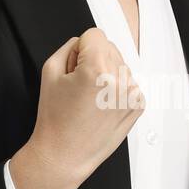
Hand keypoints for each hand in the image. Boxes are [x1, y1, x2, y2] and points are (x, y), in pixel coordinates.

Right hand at [8, 29, 144, 188]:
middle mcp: (120, 81)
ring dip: (107, 74)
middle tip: (80, 86)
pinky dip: (116, 89)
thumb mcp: (50, 71)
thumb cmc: (55, 118)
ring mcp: (132, 94)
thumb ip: (69, 47)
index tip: (74, 68)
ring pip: (120, 64)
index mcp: (97, 70)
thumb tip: (85, 43)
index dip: (80, 49)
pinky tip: (101, 106)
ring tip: (90, 98)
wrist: (65, 155)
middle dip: (94, 59)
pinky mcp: (138, 105)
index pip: (94, 34)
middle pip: (109, 47)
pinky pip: (127, 82)